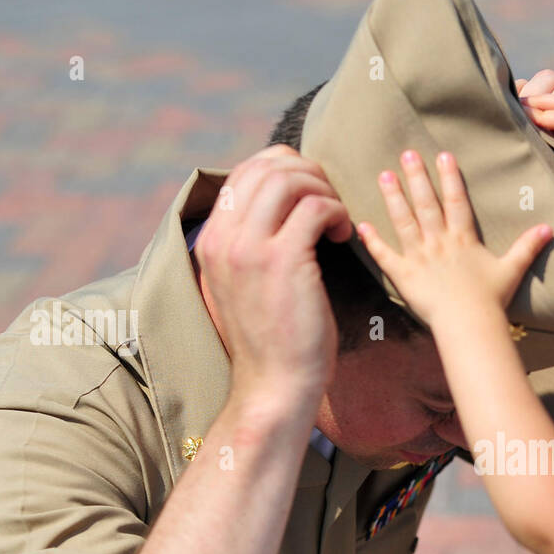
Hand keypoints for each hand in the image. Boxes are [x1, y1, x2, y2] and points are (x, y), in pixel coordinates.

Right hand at [194, 144, 351, 409]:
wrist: (274, 386)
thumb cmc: (271, 340)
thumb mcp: (243, 285)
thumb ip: (248, 244)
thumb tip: (276, 207)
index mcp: (211, 240)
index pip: (245, 172)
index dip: (286, 169)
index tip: (311, 195)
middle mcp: (223, 238)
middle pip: (266, 167)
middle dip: (308, 173)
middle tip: (330, 201)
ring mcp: (249, 248)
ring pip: (288, 179)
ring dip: (323, 190)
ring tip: (337, 219)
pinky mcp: (283, 261)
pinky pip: (315, 207)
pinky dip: (336, 212)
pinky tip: (342, 236)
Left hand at [356, 148, 553, 331]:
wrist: (469, 323)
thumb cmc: (491, 299)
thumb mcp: (511, 270)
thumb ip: (527, 247)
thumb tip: (549, 228)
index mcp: (463, 239)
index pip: (455, 202)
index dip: (449, 178)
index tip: (443, 155)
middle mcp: (439, 243)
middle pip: (426, 205)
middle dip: (417, 178)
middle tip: (406, 153)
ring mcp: (420, 258)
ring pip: (403, 222)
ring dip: (393, 198)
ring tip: (384, 176)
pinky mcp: (404, 276)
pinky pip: (385, 256)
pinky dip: (373, 242)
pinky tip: (361, 225)